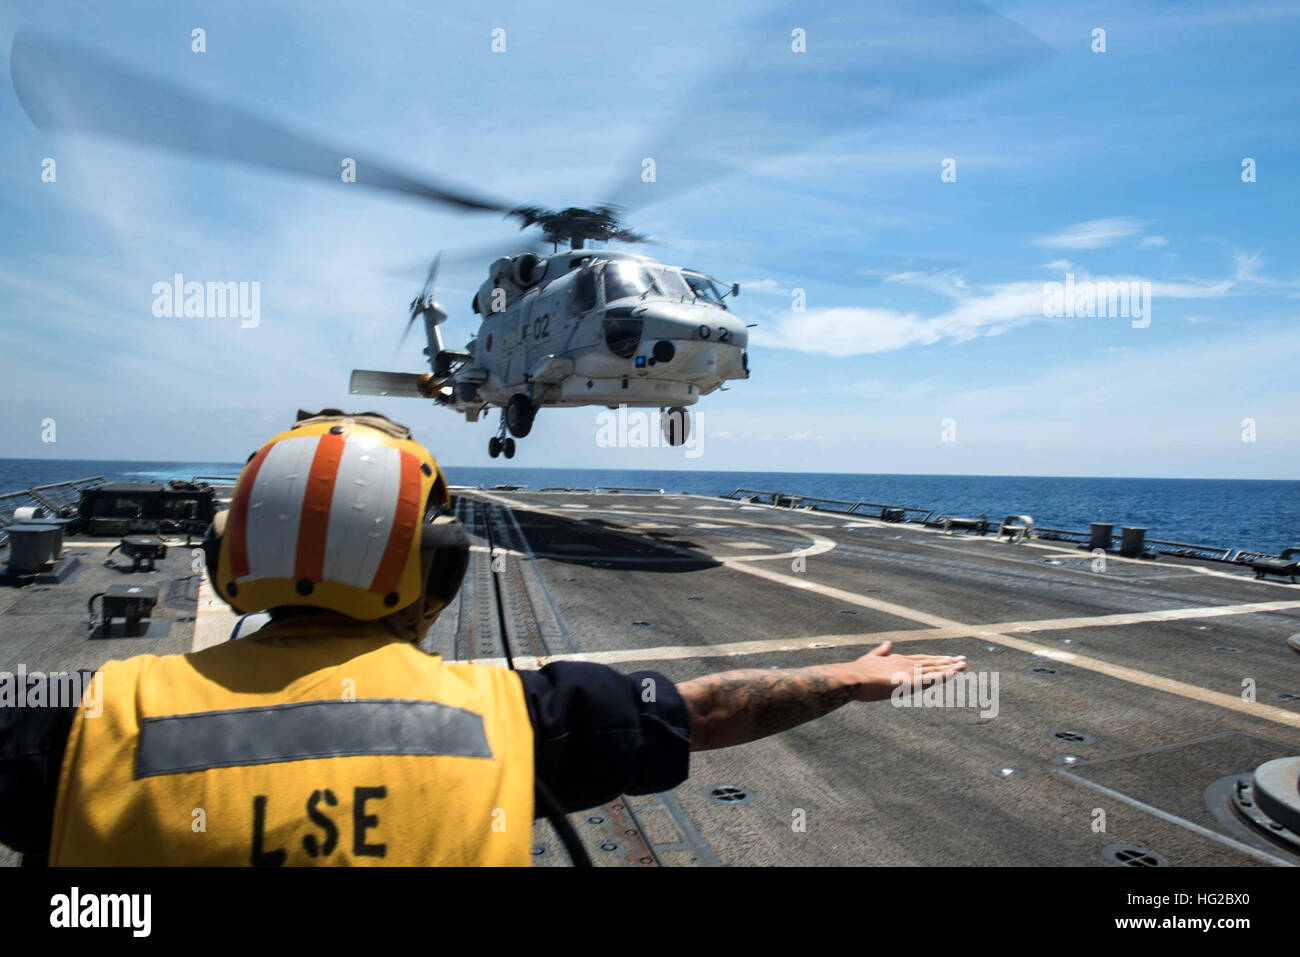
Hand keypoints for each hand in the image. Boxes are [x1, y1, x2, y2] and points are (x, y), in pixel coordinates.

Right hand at [846, 641, 966, 701]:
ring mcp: (909, 672)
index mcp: (898, 660)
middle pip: (932, 663)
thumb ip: (881, 651)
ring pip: (935, 669)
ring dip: (951, 667)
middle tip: (963, 660)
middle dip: (948, 662)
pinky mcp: (909, 682)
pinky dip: (944, 675)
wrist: (853, 677)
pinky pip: (931, 678)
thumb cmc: (858, 672)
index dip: (936, 659)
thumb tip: (888, 642)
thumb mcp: (871, 659)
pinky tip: (955, 673)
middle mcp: (906, 664)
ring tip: (964, 664)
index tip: (949, 658)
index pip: (922, 659)